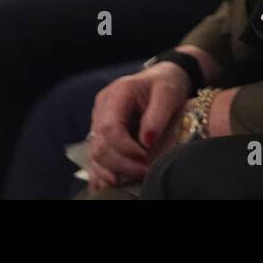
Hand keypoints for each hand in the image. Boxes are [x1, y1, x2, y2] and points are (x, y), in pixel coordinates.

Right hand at [86, 62, 189, 191]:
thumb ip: (157, 114)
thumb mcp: (168, 92)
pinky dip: (101, 172)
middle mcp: (102, 108)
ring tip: (129, 182)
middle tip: (143, 173)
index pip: (110, 128)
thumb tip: (147, 141)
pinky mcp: (102, 133)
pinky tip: (110, 184)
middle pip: (99, 144)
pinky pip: (96, 156)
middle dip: (120, 164)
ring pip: (94, 154)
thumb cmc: (166, 83)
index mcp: (116, 94)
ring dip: (109, 172)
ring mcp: (98, 121)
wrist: (163, 77)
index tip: (145, 157)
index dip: (125, 148)